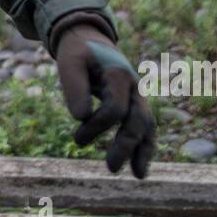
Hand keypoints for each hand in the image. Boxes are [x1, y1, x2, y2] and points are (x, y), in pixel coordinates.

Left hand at [53, 21, 155, 177]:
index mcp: (119, 74)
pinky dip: (143, 146)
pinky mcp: (134, 103)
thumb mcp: (69, 63)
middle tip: (111, 169)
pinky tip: (138, 168)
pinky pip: (144, 127)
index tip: (77, 136)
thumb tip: (80, 117)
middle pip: (137, 119)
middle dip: (126, 145)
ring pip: (147, 125)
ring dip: (143, 150)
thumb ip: (74, 88)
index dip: (97, 126)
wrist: (89, 39)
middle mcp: (134, 86)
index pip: (115, 108)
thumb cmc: (77, 53)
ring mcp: (137, 95)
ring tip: (139, 176)